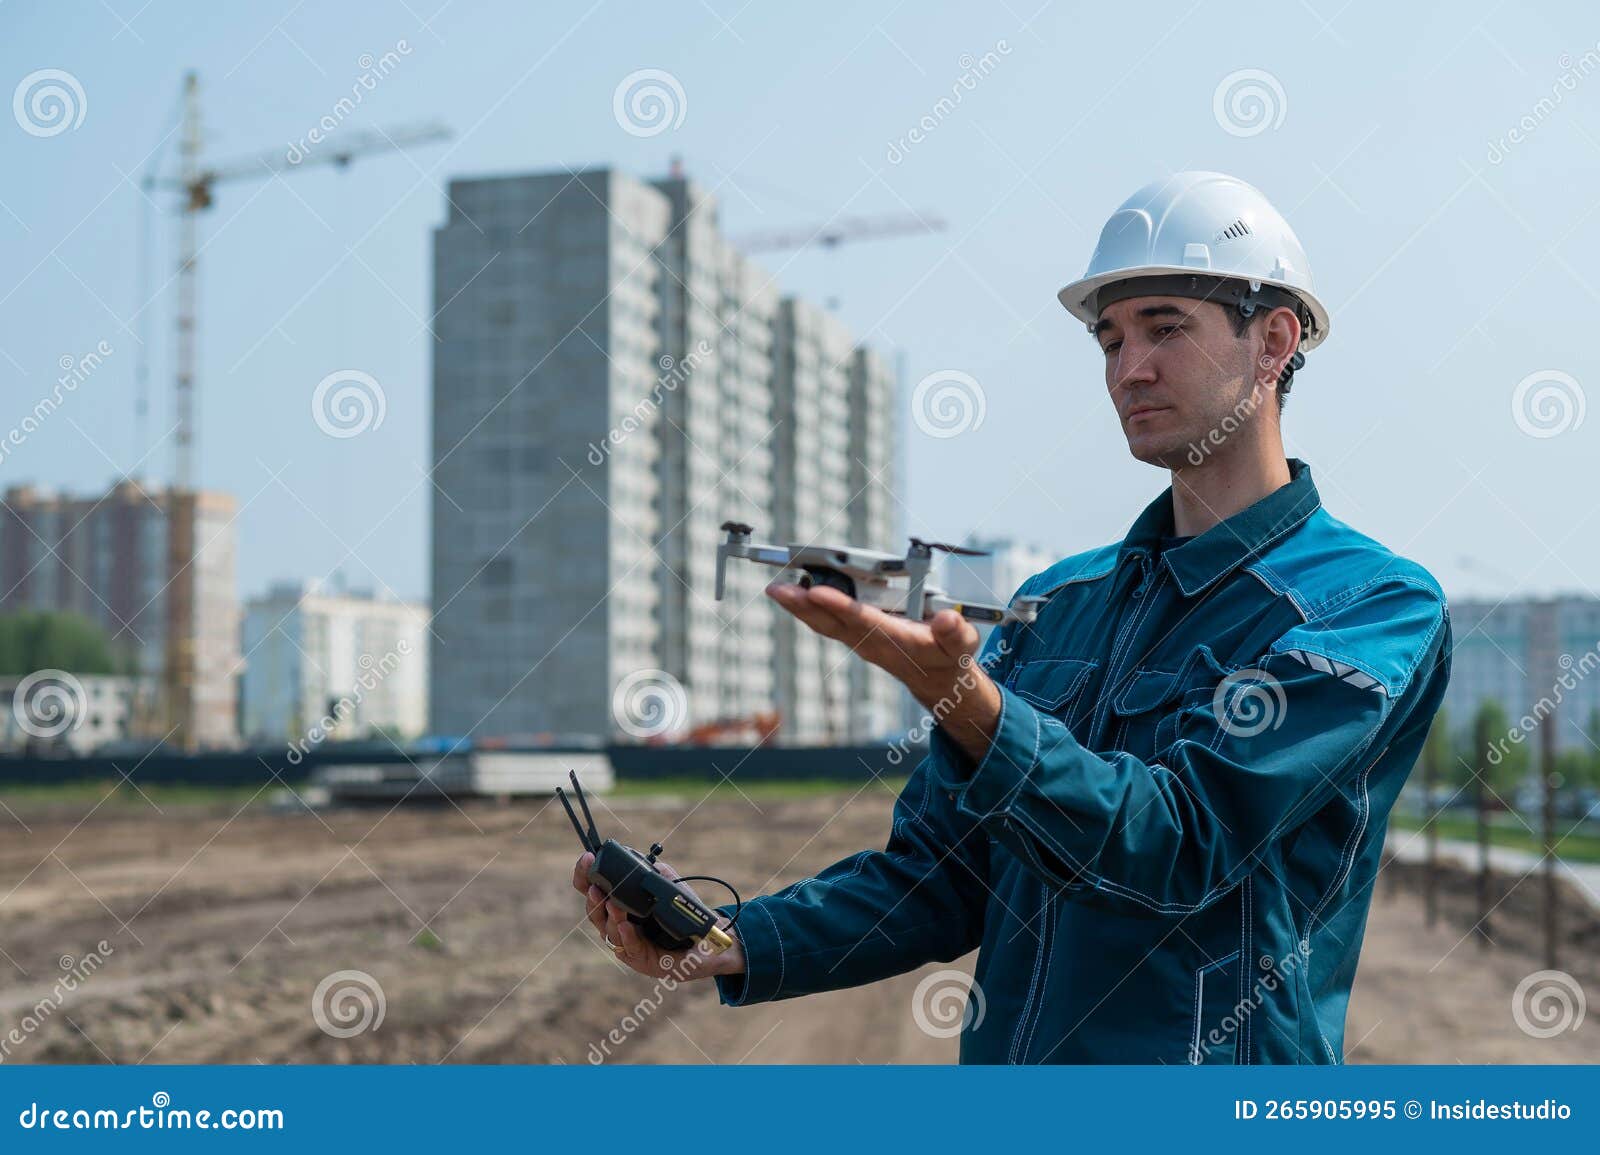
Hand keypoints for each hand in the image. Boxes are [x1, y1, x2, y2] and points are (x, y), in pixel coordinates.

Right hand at [572, 852, 743, 979]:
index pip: (593, 891)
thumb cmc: (685, 914)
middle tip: (594, 886)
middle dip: (592, 899)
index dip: (584, 877)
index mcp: (619, 906)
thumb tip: (636, 859)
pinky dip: (626, 936)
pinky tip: (626, 925)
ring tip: (611, 902)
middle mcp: (618, 926)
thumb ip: (652, 872)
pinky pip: (630, 949)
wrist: (709, 940)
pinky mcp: (643, 961)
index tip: (586, 859)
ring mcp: (628, 945)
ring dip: (609, 916)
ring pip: (609, 932)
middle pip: (594, 914)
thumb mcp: (668, 886)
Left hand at [766, 581, 1002, 762]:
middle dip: (804, 607)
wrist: (937, 679)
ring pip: (825, 622)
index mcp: (897, 640)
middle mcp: (871, 641)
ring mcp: (860, 640)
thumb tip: (947, 619)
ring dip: (799, 607)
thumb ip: (955, 634)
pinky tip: (792, 594)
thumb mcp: (961, 646)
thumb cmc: (948, 657)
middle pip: (832, 623)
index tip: (817, 592)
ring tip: (775, 588)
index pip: (864, 621)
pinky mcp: (856, 635)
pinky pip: (827, 621)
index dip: (840, 607)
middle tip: (777, 590)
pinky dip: (807, 607)